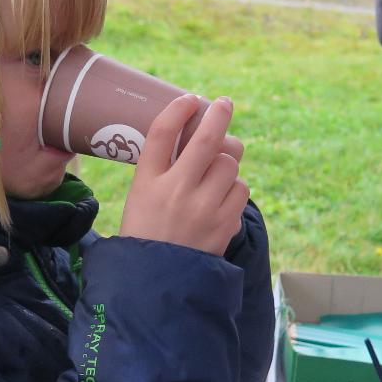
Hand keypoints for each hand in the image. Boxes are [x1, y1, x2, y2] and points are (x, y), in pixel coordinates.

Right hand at [119, 95, 248, 255]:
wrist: (158, 282)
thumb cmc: (148, 233)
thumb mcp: (141, 198)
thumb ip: (165, 169)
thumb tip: (199, 138)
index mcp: (147, 182)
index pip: (162, 133)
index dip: (178, 110)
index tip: (189, 99)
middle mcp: (175, 191)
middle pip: (204, 139)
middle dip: (219, 114)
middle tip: (224, 104)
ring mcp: (203, 208)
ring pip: (229, 164)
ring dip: (226, 162)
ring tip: (216, 172)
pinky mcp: (225, 223)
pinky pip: (241, 188)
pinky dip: (234, 187)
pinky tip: (222, 197)